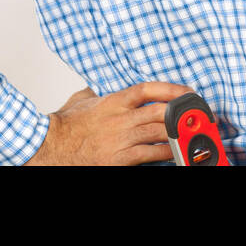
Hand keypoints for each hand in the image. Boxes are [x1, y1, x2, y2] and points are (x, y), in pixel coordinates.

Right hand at [24, 81, 193, 165]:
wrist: (47, 147)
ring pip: (160, 133)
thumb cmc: (63, 126)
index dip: (171, 88)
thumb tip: (100, 86)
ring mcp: (121, 139)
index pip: (148, 89)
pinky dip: (166, 153)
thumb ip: (96, 91)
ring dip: (178, 134)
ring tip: (192, 133)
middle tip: (197, 114)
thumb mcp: (81, 99)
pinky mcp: (119, 159)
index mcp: (113, 101)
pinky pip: (150, 154)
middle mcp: (120, 118)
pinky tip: (175, 153)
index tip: (187, 90)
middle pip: (161, 111)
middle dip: (182, 113)